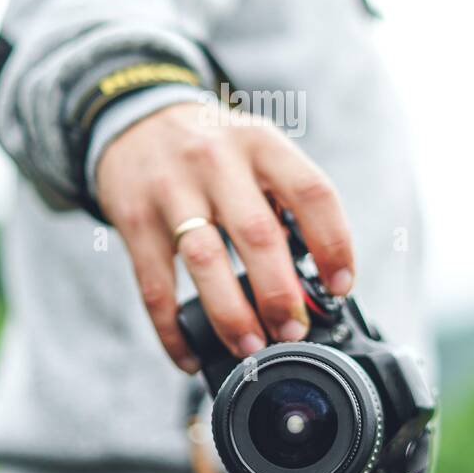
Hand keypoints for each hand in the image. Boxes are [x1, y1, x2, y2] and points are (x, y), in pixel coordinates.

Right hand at [94, 98, 355, 371]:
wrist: (133, 119)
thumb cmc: (210, 148)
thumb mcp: (254, 148)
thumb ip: (283, 200)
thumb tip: (313, 280)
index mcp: (260, 143)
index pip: (311, 192)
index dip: (333, 244)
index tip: (340, 286)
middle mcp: (217, 160)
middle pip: (257, 232)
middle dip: (280, 293)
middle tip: (292, 330)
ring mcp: (171, 188)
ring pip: (205, 259)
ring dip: (231, 313)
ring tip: (250, 346)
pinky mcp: (132, 217)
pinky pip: (154, 284)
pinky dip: (171, 328)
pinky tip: (189, 353)